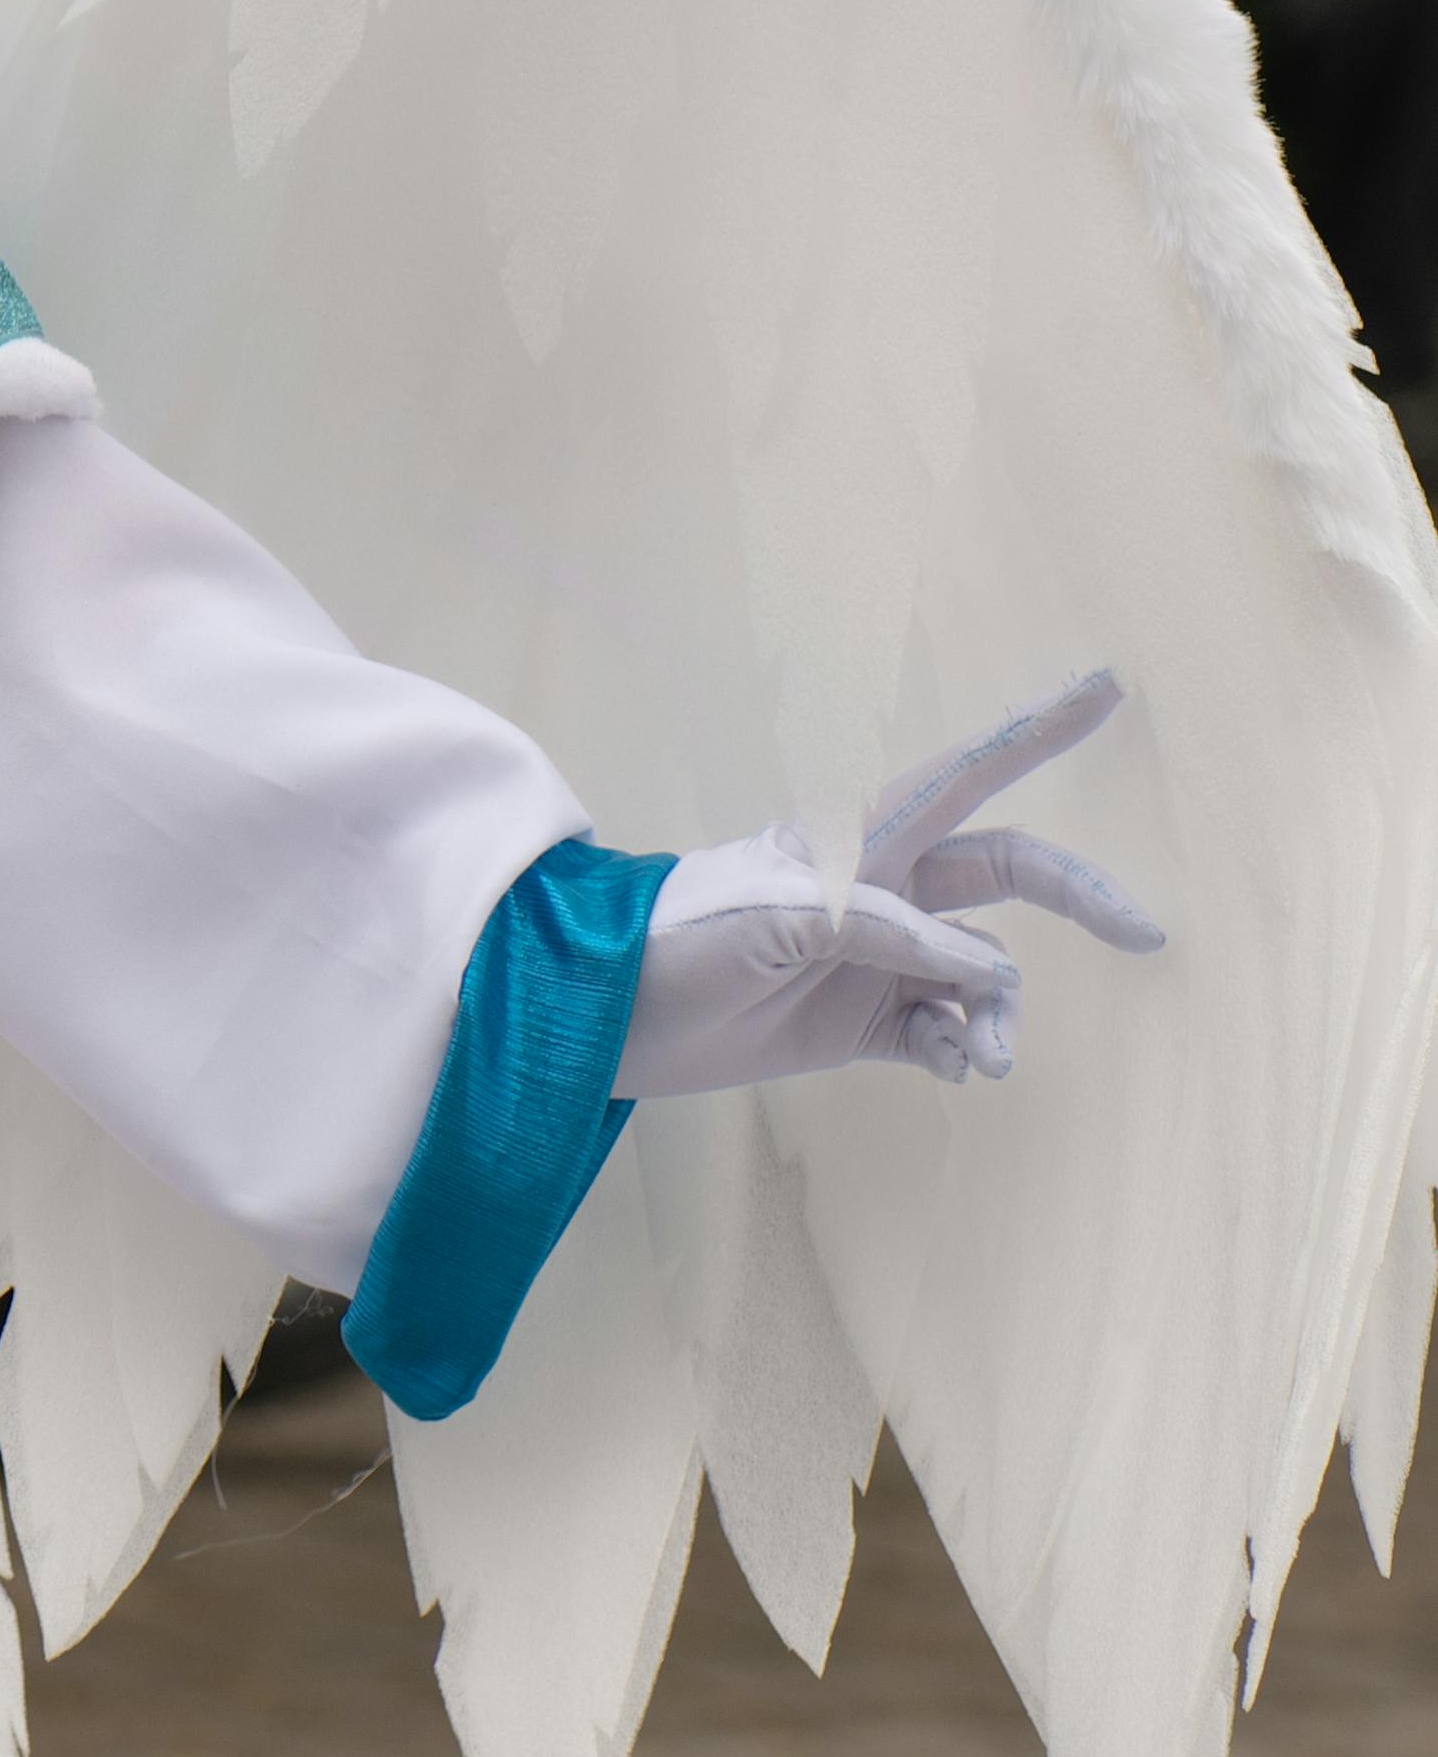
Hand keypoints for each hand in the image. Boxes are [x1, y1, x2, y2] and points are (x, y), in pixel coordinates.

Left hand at [617, 675, 1165, 1101]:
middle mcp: (884, 891)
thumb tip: (988, 975)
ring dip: (1002, 1014)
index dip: (1036, 731)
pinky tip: (960, 1070)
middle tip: (1147, 936)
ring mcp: (877, 960)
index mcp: (863, 836)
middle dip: (1079, 899)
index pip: (968, 770)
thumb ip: (890, 933)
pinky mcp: (860, 1024)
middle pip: (1008, 876)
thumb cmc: (682, 933)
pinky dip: (964, 1052)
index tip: (1106, 687)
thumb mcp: (784, 914)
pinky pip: (944, 1035)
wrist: (609, 1012)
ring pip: (983, 976)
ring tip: (990, 1057)